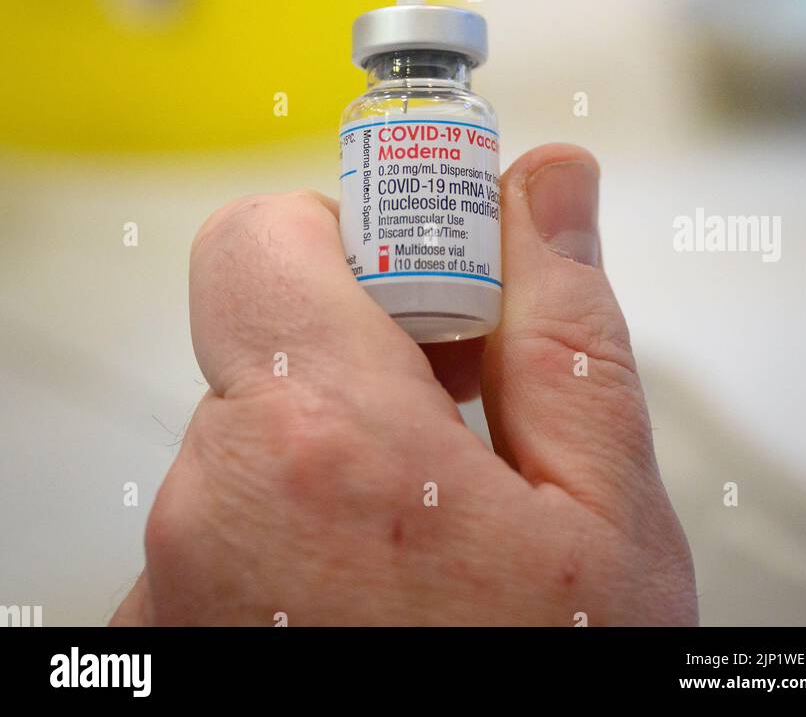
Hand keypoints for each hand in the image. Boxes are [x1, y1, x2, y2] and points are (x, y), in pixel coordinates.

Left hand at [110, 144, 695, 626]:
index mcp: (321, 444)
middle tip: (462, 433)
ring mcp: (168, 589)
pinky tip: (372, 601)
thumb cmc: (553, 703)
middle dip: (362, 363)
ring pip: (244, 447)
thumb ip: (564, 328)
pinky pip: (217, 534)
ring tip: (428, 546)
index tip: (428, 286)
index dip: (348, 234)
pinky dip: (287, 540)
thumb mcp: (606, 522)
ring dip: (330, 462)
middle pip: (263, 349)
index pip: (256, 237)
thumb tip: (544, 184)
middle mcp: (208, 509)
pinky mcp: (156, 641)